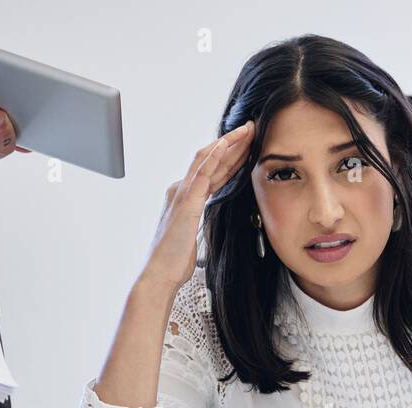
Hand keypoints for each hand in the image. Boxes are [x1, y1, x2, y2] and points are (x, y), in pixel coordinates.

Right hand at [141, 120, 254, 290]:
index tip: (248, 146)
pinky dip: (214, 156)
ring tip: (246, 130)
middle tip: (251, 128)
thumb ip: (196, 222)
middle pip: (211, 160)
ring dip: (228, 143)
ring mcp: (182, 194)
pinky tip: (226, 144)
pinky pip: (202, 174)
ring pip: (207, 160)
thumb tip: (201, 221)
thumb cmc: (174, 260)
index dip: (231, 157)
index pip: (212, 172)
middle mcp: (181, 190)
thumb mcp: (190, 236)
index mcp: (185, 198)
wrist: (159, 274)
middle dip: (232, 143)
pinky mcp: (186, 203)